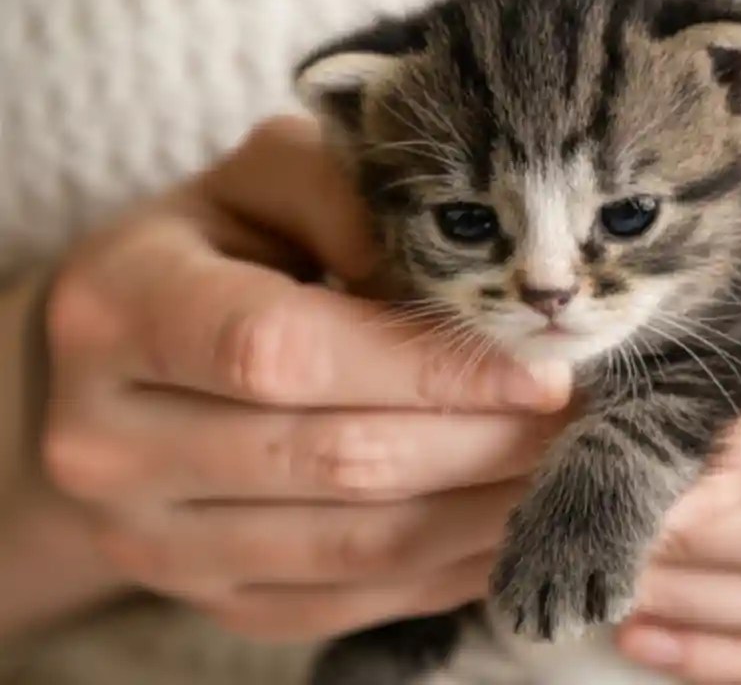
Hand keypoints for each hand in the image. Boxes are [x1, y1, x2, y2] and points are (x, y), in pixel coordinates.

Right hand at [40, 116, 570, 640]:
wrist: (118, 377)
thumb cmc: (214, 256)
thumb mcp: (258, 185)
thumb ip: (340, 189)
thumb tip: (442, 272)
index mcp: (118, 312)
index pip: (283, 351)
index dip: (427, 366)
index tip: (542, 367)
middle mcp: (109, 444)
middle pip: (335, 458)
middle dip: (484, 440)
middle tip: (585, 417)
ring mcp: (155, 542)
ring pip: (356, 545)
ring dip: (486, 511)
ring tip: (569, 468)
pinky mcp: (213, 600)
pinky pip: (354, 598)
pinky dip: (452, 568)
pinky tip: (516, 522)